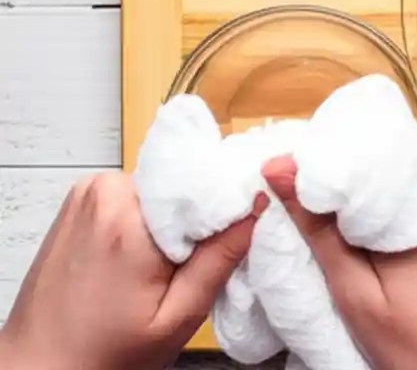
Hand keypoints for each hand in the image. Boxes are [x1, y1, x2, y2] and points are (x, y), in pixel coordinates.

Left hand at [0, 171, 263, 369]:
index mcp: (127, 221)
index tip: (242, 231)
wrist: (40, 365)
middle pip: (182, 185)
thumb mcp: (177, 317)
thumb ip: (220, 258)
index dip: (230, 205)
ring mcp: (86, 194)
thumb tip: (259, 205)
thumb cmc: (99, 353)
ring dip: (173, 221)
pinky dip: (149, 221)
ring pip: (161, 190)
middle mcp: (102, 194)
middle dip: (198, 219)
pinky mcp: (81, 201)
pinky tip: (143, 261)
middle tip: (194, 266)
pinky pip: (136, 196)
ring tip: (164, 268)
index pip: (204, 182)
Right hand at [261, 156, 416, 369]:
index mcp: (414, 200)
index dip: (310, 165)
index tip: (273, 175)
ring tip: (322, 213)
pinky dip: (385, 204)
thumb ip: (320, 231)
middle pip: (374, 163)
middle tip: (292, 197)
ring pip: (393, 177)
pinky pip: (414, 194)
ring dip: (358, 190)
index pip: (352, 157)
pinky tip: (363, 227)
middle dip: (333, 176)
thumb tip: (280, 170)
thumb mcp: (356, 291)